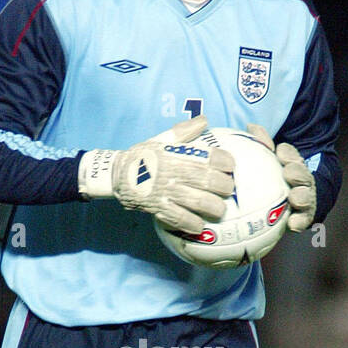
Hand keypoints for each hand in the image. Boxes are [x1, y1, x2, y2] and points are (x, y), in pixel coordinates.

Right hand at [78, 115, 234, 231]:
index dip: (223, 161)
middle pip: (207, 180)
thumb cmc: (143, 156)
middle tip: (229, 189)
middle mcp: (173, 172)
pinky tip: (199, 226)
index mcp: (176, 154)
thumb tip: (203, 120)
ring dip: (213, 207)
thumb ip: (183, 132)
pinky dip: (191, 224)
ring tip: (219, 210)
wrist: (116, 174)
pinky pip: (179, 219)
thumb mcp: (160, 140)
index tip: (230, 166)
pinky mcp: (158, 208)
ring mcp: (166, 192)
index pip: (206, 157)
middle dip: (223, 186)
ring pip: (197, 201)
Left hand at [247, 123, 316, 231]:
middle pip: (303, 176)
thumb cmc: (277, 177)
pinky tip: (293, 225)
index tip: (280, 152)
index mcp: (294, 166)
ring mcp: (305, 199)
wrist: (296, 200)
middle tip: (288, 173)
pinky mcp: (304, 217)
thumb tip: (251, 127)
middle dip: (298, 173)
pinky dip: (299, 222)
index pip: (293, 158)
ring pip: (306, 197)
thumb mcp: (271, 160)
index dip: (289, 154)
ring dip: (302, 196)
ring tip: (295, 198)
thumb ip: (263, 144)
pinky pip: (303, 220)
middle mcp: (302, 182)